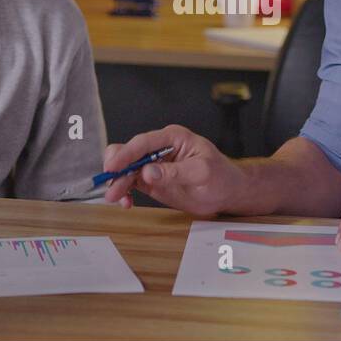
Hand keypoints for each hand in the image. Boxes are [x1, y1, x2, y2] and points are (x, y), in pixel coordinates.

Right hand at [101, 125, 245, 216]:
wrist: (227, 192)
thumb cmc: (221, 176)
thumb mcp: (202, 172)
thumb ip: (175, 172)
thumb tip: (147, 172)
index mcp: (173, 138)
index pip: (143, 143)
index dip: (125, 154)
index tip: (112, 167)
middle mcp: (159, 148)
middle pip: (128, 154)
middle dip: (117, 171)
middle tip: (113, 190)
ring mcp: (153, 164)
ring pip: (125, 169)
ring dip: (118, 184)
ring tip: (118, 200)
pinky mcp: (150, 180)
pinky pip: (130, 183)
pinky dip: (125, 192)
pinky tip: (127, 202)